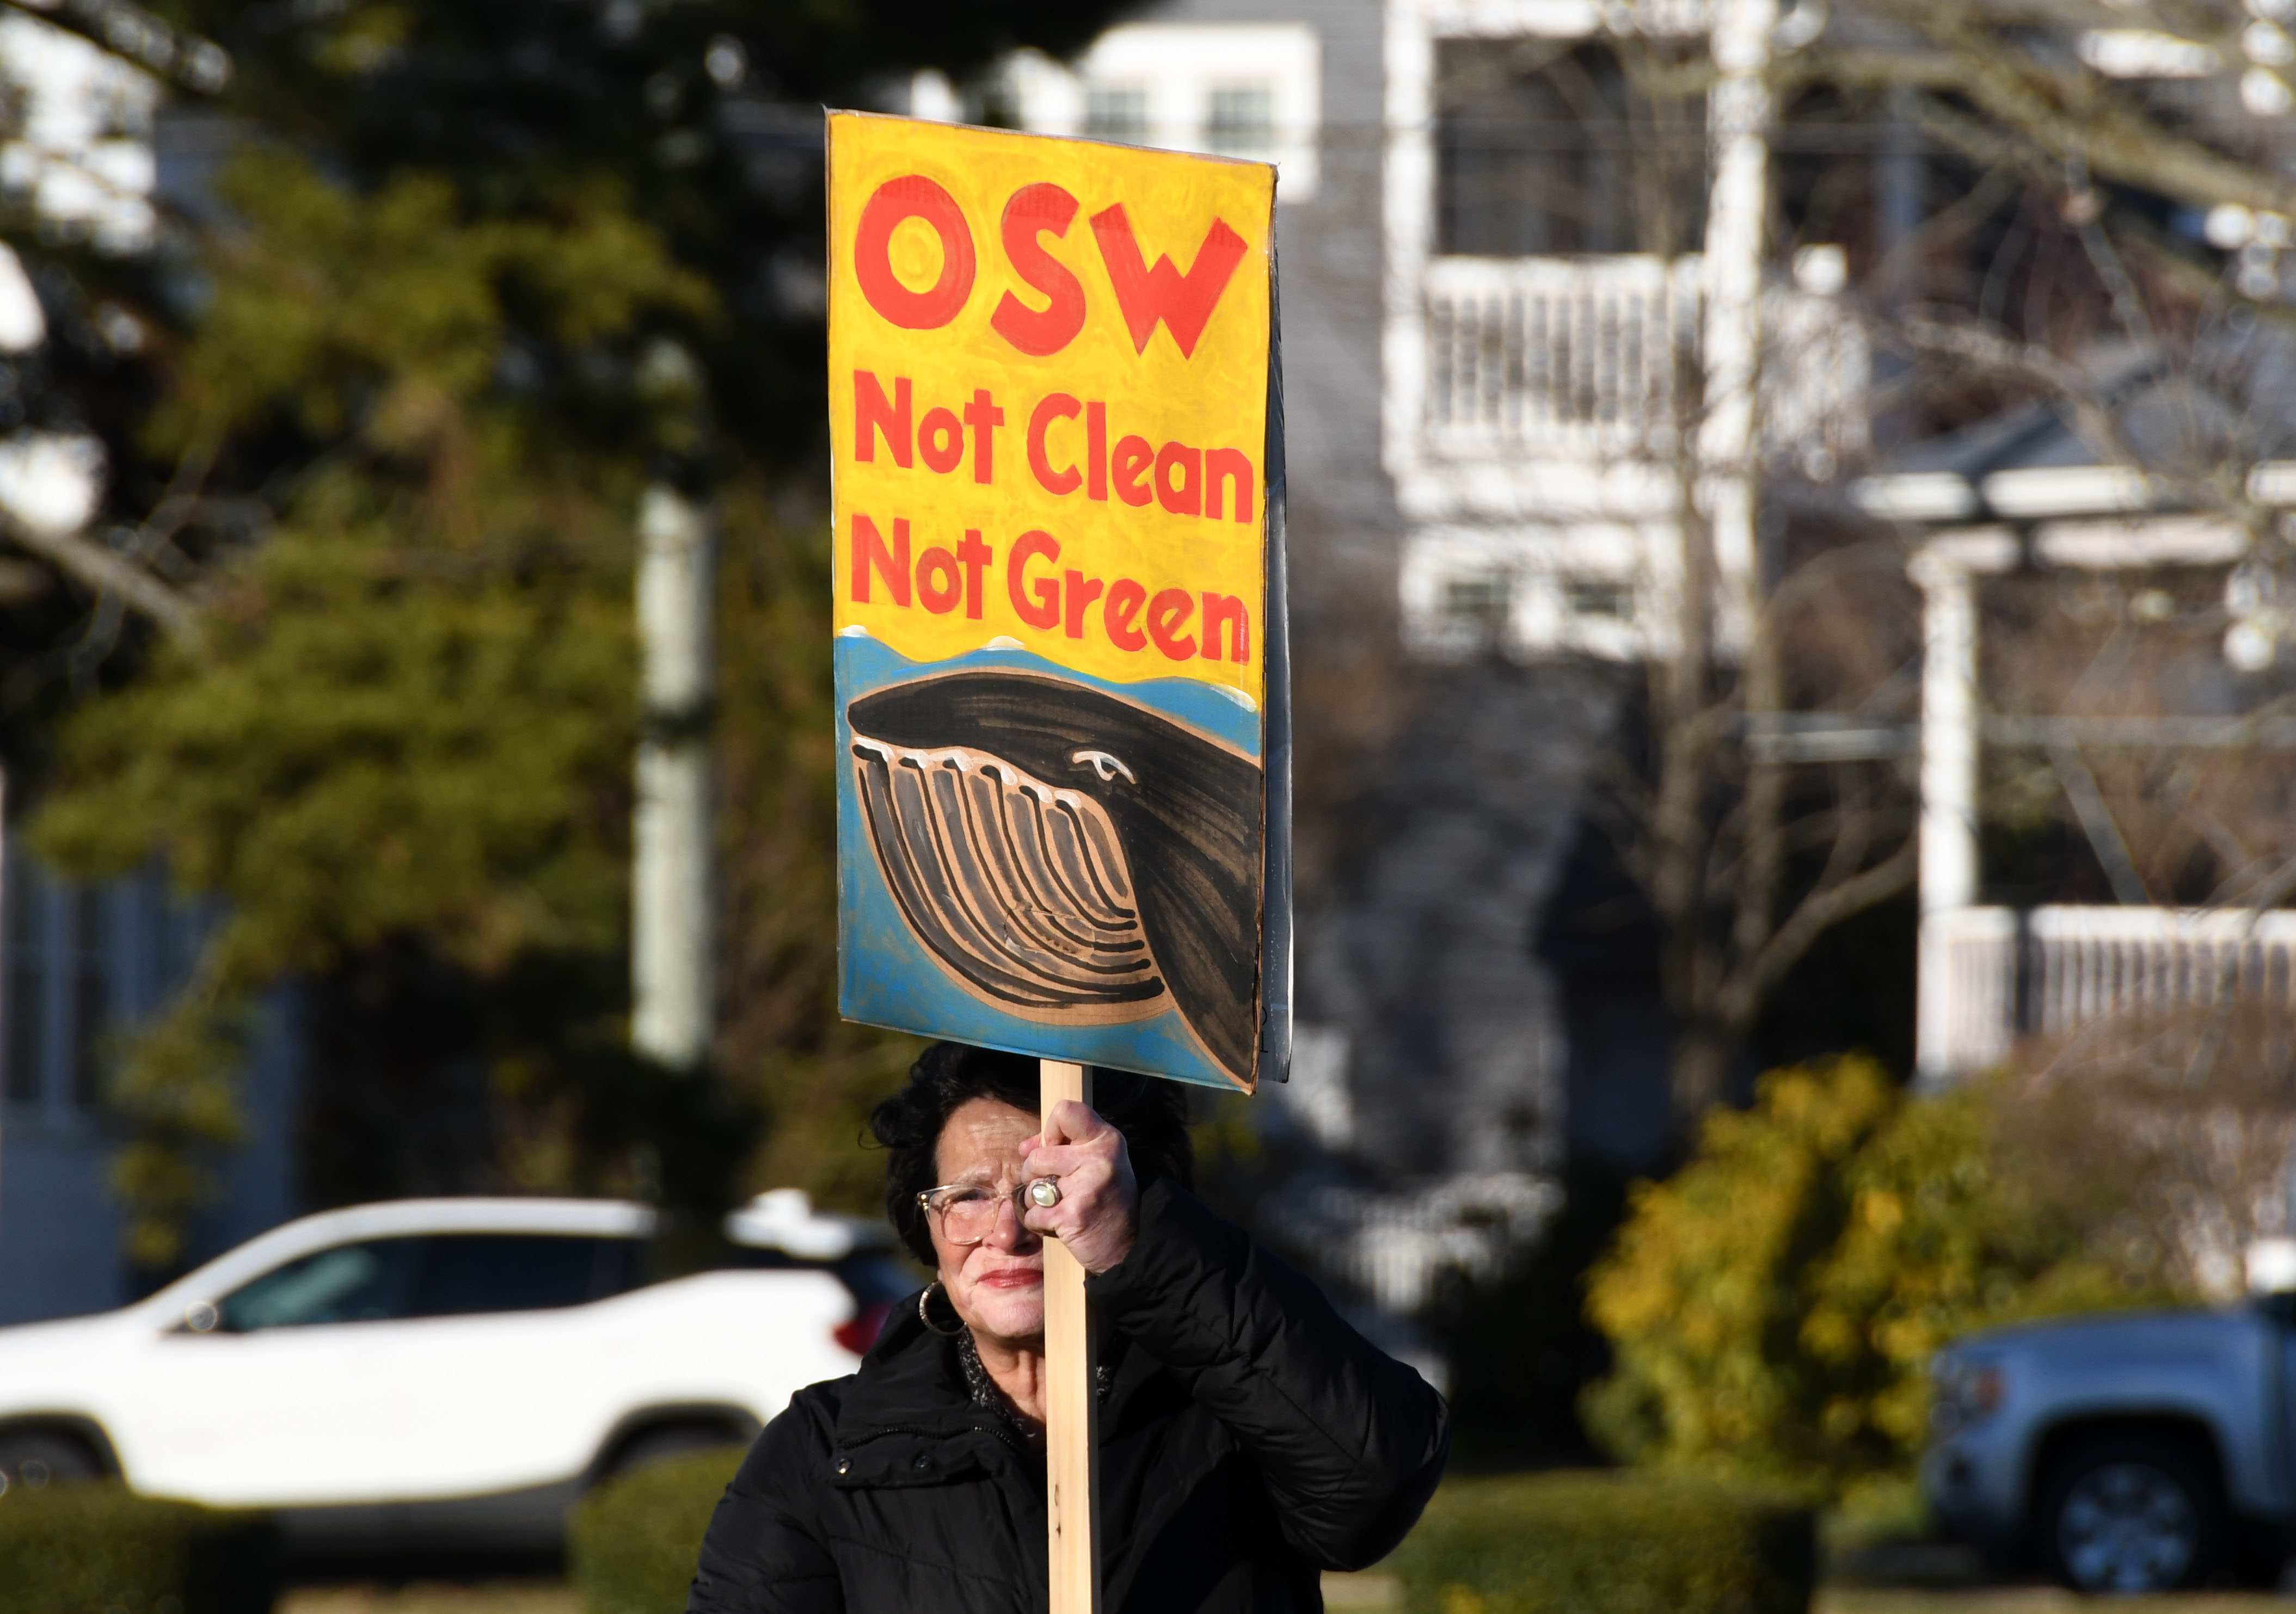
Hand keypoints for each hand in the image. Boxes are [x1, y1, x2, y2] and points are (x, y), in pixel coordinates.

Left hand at [1018, 1099, 1138, 1273]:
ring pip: (1031, 1186)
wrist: (1130, 1244)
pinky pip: (1032, 1213)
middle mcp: (1098, 1159)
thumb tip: (1024, 1147)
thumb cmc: (1107, 1198)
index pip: (1066, 1110)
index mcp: (1106, 1139)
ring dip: (1037, 1201)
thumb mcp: (1096, 1162)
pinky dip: (1038, 1222)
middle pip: (1037, 1156)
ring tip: (1059, 1206)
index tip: (1057, 1148)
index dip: (1051, 1130)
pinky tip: (1058, 1223)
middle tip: (1054, 1187)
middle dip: (1035, 1174)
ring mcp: (1086, 1187)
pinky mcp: (1072, 1215)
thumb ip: (1061, 1147)